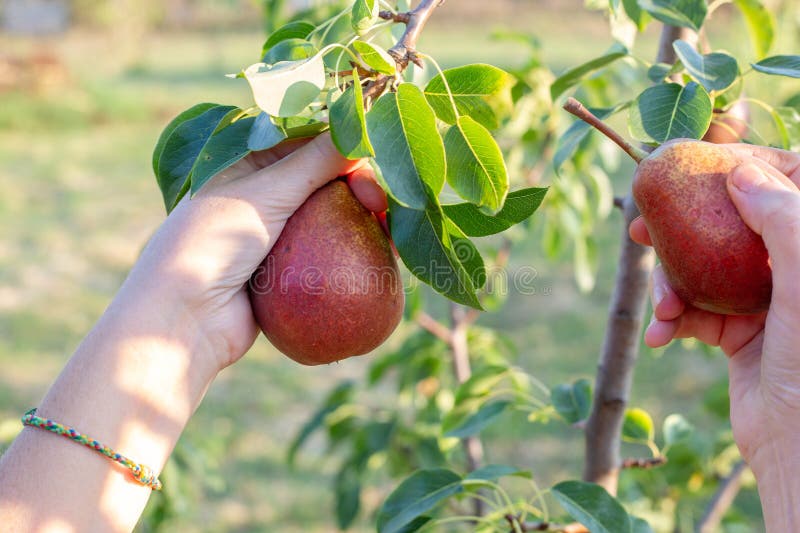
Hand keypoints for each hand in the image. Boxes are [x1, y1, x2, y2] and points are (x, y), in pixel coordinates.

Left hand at [122, 133, 386, 374]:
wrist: (183, 323)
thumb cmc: (211, 245)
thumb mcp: (263, 195)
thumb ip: (313, 163)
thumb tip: (361, 128)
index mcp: (246, 165)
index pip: (306, 142)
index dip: (343, 147)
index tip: (372, 160)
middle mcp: (262, 196)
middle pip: (325, 182)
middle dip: (358, 188)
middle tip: (380, 206)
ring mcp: (275, 237)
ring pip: (331, 221)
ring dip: (360, 223)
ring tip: (389, 233)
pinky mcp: (287, 274)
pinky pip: (328, 259)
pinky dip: (352, 257)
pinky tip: (379, 260)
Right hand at [630, 145, 799, 476]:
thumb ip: (783, 218)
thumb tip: (740, 172)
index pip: (787, 183)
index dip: (743, 169)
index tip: (697, 169)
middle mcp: (794, 269)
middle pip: (732, 225)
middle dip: (683, 228)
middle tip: (639, 225)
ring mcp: (766, 301)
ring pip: (703, 268)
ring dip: (671, 286)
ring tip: (659, 307)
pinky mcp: (738, 333)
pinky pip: (694, 311)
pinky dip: (672, 320)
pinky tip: (661, 336)